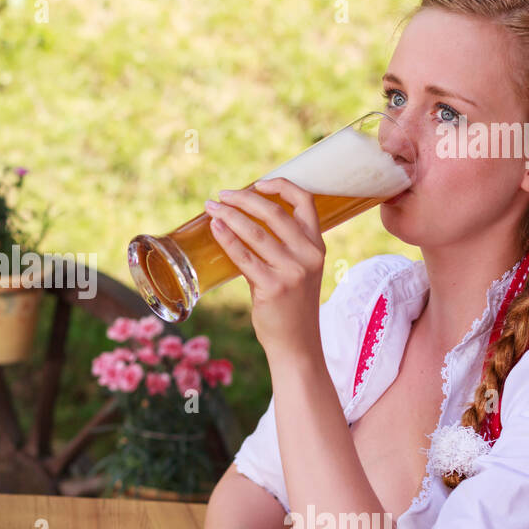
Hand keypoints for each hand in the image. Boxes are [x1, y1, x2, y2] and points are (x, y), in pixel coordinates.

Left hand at [204, 177, 324, 352]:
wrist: (297, 344)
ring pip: (255, 232)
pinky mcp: (272, 287)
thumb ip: (284, 247)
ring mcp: (291, 272)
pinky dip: (227, 238)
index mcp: (316, 246)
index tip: (257, 183)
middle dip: (243, 199)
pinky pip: (243, 256)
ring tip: (212, 208)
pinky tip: (215, 227)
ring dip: (229, 215)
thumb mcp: (299, 270)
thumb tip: (245, 221)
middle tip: (221, 195)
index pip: (305, 202)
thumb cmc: (292, 305)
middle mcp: (308, 256)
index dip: (281, 186)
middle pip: (274, 213)